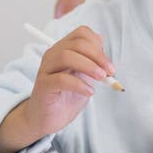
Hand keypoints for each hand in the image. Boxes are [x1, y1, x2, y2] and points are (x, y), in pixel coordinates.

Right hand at [0, 26, 114, 152]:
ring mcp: (46, 69)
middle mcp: (53, 55)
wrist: (48, 118)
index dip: (97, 44)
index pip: (81, 33)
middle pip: (76, 43)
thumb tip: (103, 50)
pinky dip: (79, 84)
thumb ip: (93, 62)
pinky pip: (61, 79)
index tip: (108, 63)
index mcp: (64, 49)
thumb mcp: (85, 77)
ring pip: (66, 56)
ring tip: (101, 79)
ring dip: (89, 66)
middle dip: (97, 56)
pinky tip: (89, 92)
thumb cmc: (67, 97)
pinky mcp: (43, 85)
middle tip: (109, 72)